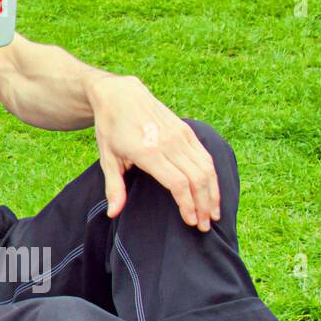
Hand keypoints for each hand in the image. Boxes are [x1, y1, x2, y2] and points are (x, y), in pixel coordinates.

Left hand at [89, 76, 220, 230]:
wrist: (120, 94)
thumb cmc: (110, 128)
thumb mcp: (106, 158)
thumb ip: (114, 187)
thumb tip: (113, 214)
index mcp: (147, 152)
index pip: (177, 183)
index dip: (187, 205)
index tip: (191, 222)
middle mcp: (168, 143)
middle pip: (197, 179)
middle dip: (204, 205)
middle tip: (205, 226)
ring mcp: (180, 135)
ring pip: (206, 168)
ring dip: (213, 193)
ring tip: (213, 214)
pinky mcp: (186, 130)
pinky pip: (205, 156)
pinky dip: (212, 176)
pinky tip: (212, 191)